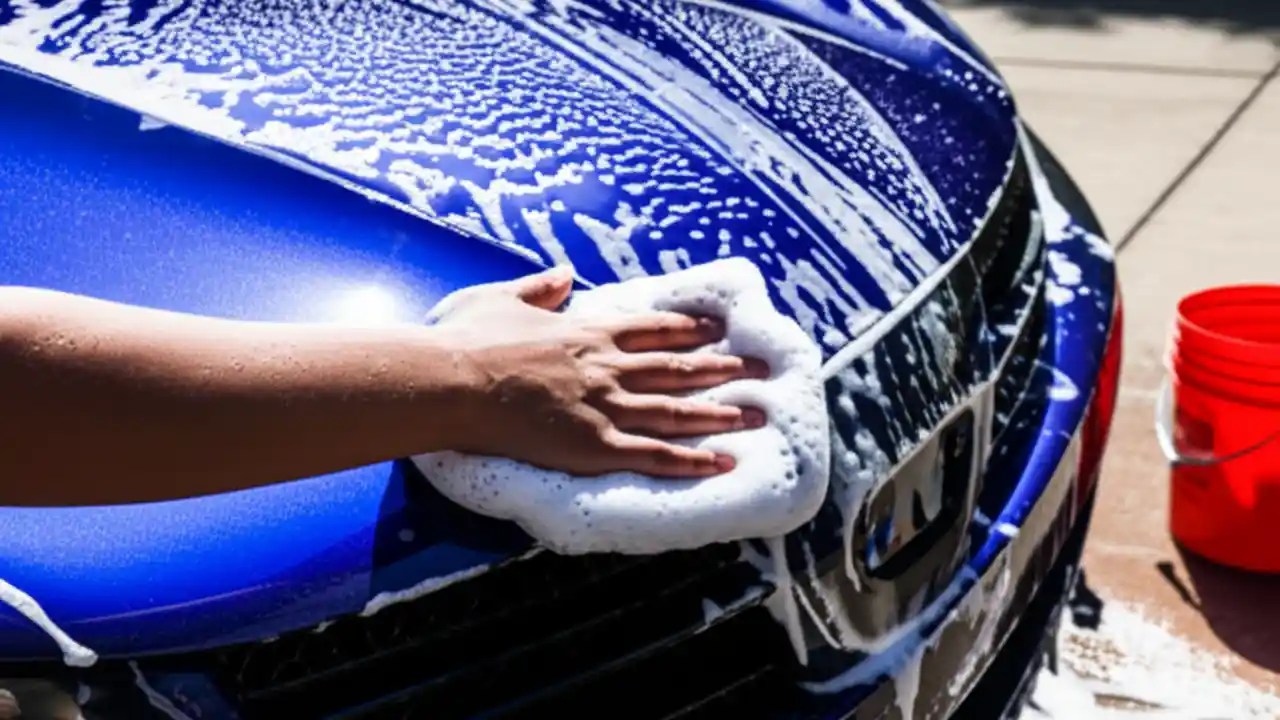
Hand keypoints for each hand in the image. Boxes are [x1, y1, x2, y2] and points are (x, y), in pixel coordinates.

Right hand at [429, 267, 768, 477]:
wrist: (451, 380)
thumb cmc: (466, 338)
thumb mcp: (500, 296)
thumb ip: (539, 288)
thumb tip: (563, 275)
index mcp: (588, 331)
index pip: (653, 329)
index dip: (689, 331)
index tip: (718, 332)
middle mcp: (607, 366)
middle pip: (677, 368)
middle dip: (722, 369)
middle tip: (759, 371)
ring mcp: (605, 406)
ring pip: (675, 410)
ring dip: (719, 412)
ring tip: (756, 414)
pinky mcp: (595, 446)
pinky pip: (654, 455)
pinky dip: (691, 460)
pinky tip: (722, 462)